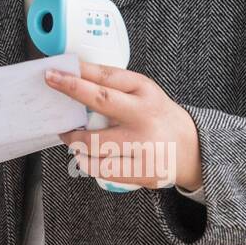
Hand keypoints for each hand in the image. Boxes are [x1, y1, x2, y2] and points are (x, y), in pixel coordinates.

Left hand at [51, 59, 201, 191]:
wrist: (193, 149)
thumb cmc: (157, 116)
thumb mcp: (143, 92)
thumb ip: (114, 85)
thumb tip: (73, 76)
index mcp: (146, 93)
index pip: (108, 79)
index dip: (78, 74)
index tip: (54, 72)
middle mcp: (146, 117)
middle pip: (101, 102)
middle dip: (71, 92)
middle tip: (52, 86)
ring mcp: (145, 146)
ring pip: (95, 143)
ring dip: (74, 140)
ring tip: (70, 136)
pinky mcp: (143, 171)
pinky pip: (103, 169)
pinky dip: (87, 162)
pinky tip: (84, 156)